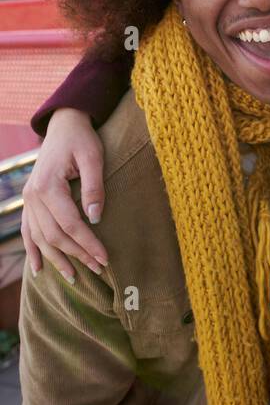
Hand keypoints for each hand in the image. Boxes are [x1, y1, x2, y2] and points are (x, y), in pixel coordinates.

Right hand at [21, 108, 107, 280]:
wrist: (63, 126)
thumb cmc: (82, 140)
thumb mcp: (94, 158)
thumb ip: (94, 188)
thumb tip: (95, 218)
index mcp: (48, 186)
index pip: (70, 224)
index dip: (87, 244)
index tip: (105, 258)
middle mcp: (33, 197)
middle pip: (55, 235)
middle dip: (77, 254)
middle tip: (99, 269)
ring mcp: (28, 201)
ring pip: (40, 238)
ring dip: (56, 259)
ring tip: (74, 278)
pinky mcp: (30, 202)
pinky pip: (28, 231)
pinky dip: (33, 251)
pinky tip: (39, 270)